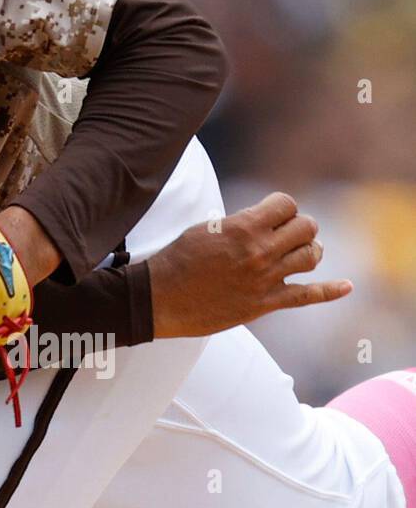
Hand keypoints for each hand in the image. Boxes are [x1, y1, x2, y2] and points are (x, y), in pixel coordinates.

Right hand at [148, 192, 351, 338]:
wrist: (160, 298)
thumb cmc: (177, 259)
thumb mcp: (206, 228)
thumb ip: (239, 224)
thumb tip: (260, 221)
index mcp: (243, 227)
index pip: (286, 204)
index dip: (282, 206)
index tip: (273, 212)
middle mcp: (260, 251)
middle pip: (306, 228)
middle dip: (299, 226)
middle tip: (285, 232)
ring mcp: (266, 278)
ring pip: (311, 256)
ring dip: (308, 250)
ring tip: (298, 252)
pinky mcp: (265, 303)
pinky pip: (308, 295)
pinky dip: (331, 290)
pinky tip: (347, 286)